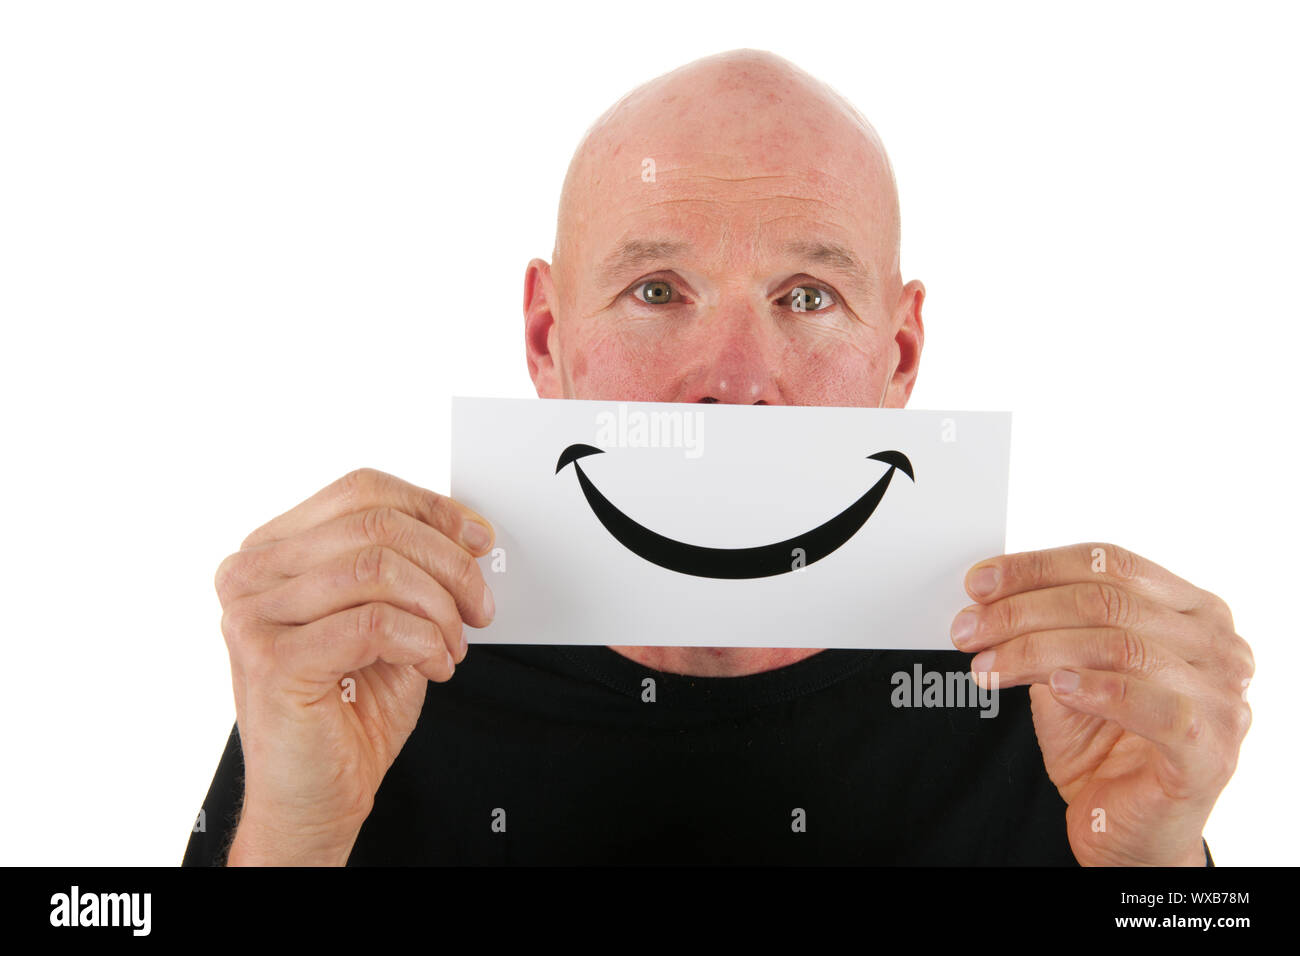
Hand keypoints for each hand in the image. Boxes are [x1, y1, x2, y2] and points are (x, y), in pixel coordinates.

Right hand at [214, 468, 495, 863]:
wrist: (316, 797)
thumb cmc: (350, 710)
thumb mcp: (390, 618)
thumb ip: (410, 566)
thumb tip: (468, 530)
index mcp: (274, 551)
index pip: (360, 491)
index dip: (432, 509)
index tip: (479, 540)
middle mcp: (252, 574)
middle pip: (374, 524)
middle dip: (448, 563)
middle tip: (479, 606)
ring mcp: (253, 615)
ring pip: (378, 568)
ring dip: (438, 608)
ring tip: (450, 645)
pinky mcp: (272, 660)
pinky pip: (376, 622)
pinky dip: (423, 643)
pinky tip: (433, 667)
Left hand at [950, 542, 1252, 865]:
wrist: (1124, 828)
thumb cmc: (1104, 745)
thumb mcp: (1065, 671)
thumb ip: (1047, 629)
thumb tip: (988, 596)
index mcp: (1192, 611)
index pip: (1111, 564)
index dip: (1037, 568)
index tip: (979, 583)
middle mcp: (1217, 645)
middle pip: (1107, 602)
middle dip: (1022, 611)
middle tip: (969, 628)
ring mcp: (1222, 695)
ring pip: (1119, 645)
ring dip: (1036, 650)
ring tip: (987, 665)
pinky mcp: (1210, 748)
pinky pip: (1153, 705)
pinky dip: (1097, 689)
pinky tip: (1057, 687)